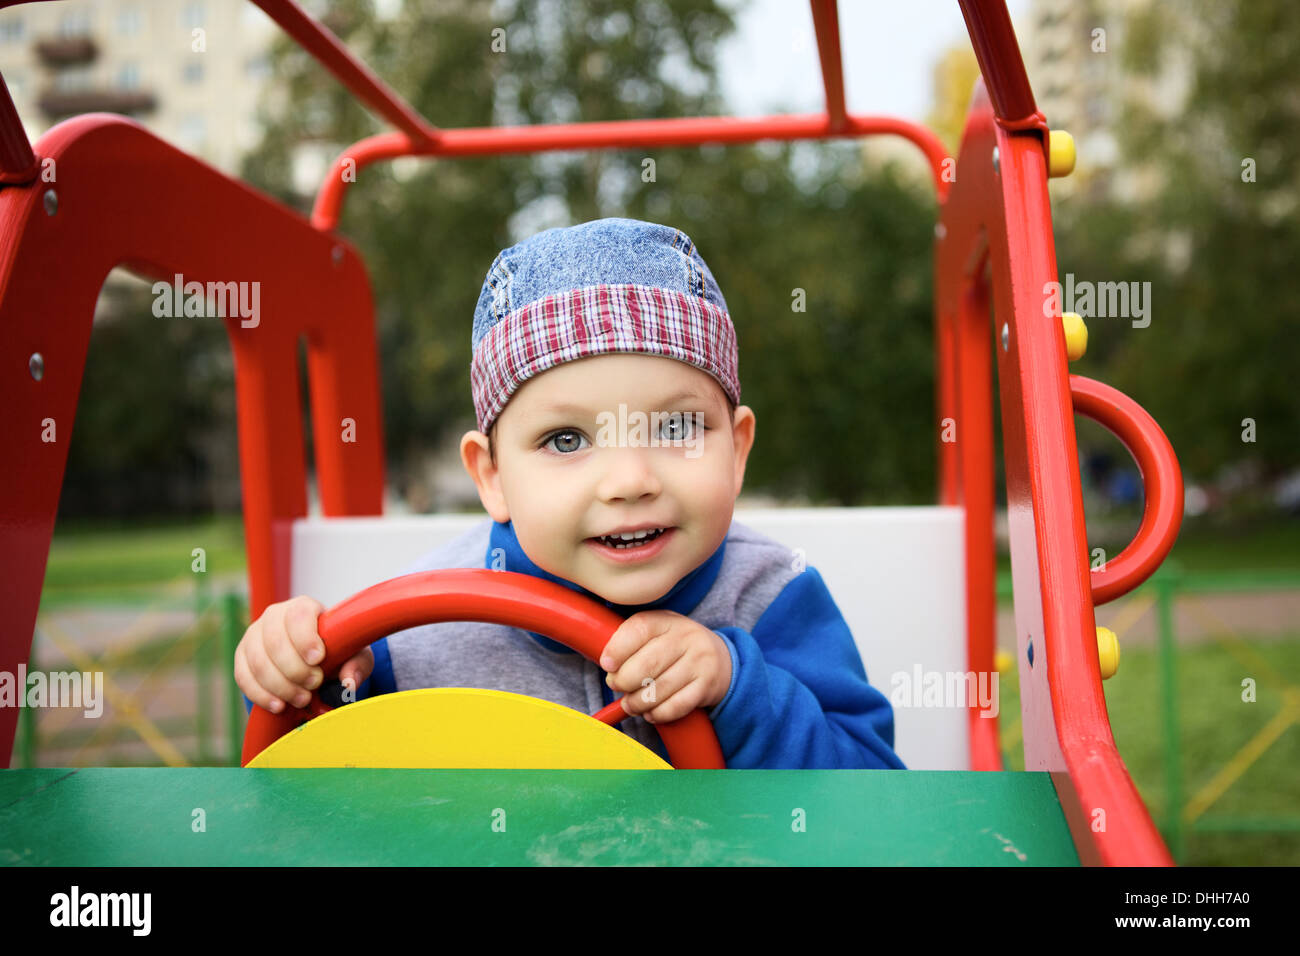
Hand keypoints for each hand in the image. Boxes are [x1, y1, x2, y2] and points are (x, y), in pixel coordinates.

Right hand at [233, 595, 373, 712]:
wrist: (313, 659)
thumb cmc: (337, 651)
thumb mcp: (355, 654)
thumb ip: (358, 664)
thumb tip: (349, 683)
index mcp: (303, 607)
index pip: (299, 615)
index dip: (305, 638)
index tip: (318, 659)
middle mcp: (275, 615)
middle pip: (275, 641)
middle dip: (295, 669)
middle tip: (314, 684)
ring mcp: (254, 634)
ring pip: (257, 661)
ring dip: (280, 685)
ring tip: (302, 698)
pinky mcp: (242, 656)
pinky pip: (243, 676)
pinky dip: (260, 694)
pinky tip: (279, 705)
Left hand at [599, 610, 731, 723]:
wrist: (719, 659)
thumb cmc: (675, 648)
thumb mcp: (657, 633)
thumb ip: (631, 641)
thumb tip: (607, 666)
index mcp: (667, 620)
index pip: (639, 629)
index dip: (617, 649)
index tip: (606, 664)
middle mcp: (686, 637)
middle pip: (647, 664)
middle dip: (624, 681)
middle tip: (616, 687)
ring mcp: (699, 661)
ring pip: (659, 689)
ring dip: (637, 702)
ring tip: (630, 704)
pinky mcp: (707, 686)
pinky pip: (676, 706)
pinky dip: (658, 713)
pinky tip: (650, 712)